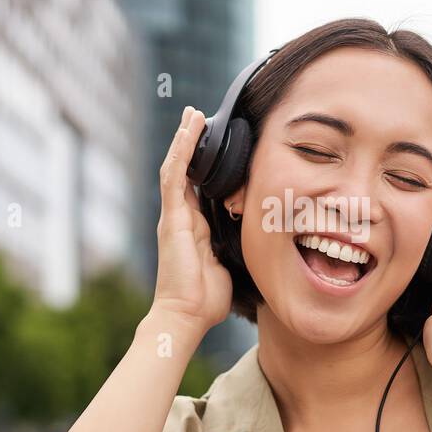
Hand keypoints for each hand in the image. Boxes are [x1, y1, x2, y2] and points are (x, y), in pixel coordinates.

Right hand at [151, 107, 234, 335]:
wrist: (186, 316)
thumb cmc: (207, 299)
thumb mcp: (229, 265)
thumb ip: (237, 248)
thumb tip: (260, 241)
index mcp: (195, 226)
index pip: (197, 185)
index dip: (203, 162)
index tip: (214, 142)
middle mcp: (181, 217)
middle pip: (184, 170)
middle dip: (191, 142)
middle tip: (198, 116)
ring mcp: (174, 216)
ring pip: (176, 167)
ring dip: (185, 139)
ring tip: (193, 115)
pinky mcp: (171, 219)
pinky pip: (174, 177)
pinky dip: (182, 152)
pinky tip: (188, 132)